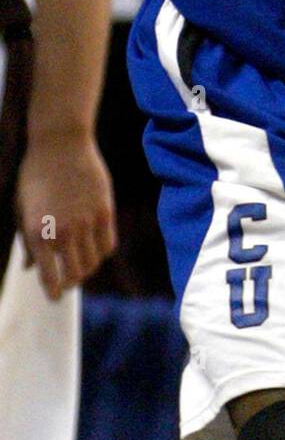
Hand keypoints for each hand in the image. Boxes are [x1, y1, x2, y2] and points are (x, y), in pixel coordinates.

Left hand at [16, 132, 116, 298]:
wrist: (60, 143)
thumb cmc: (35, 175)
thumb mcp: (21, 209)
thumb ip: (27, 242)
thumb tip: (30, 268)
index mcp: (37, 234)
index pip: (50, 278)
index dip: (53, 292)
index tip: (55, 296)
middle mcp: (63, 232)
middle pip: (76, 274)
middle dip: (71, 281)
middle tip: (68, 279)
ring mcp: (87, 222)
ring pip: (94, 262)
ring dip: (88, 267)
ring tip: (82, 262)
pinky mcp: (105, 211)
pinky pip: (109, 244)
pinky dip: (103, 251)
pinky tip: (95, 245)